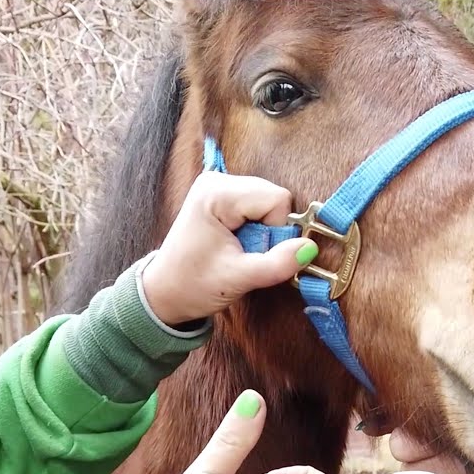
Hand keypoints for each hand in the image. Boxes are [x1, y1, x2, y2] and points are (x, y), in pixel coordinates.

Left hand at [141, 171, 318, 325]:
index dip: (277, 230)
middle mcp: (217, 181)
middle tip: (245, 253)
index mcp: (217, 193)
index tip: (254, 252)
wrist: (164, 292)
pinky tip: (237, 243)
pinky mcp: (222, 195)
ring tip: (239, 249)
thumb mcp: (239, 279)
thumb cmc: (192, 285)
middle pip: (274, 197)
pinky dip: (256, 227)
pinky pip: (258, 206)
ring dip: (264, 230)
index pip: (277, 199)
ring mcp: (218, 185)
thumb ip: (277, 263)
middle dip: (270, 230)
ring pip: (269, 201)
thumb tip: (309, 249)